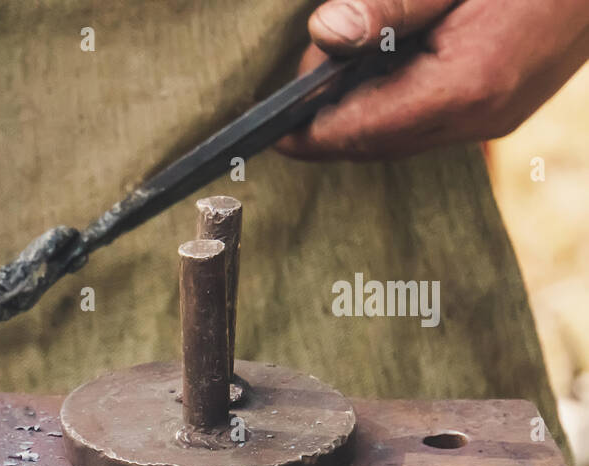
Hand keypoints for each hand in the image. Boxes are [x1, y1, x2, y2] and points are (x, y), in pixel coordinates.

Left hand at [276, 0, 588, 160]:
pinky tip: (393, 59)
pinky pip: (429, 120)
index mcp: (463, 88)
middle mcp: (480, 117)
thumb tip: (325, 34)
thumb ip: (389, 4)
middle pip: (374, 143)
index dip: (306, 131)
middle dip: (331, 116)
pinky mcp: (504, 106)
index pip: (357, 133)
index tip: (270, 124)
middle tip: (316, 64)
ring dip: (364, 107)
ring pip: (400, 136)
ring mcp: (496, 117)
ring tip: (353, 55)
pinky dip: (398, 99)